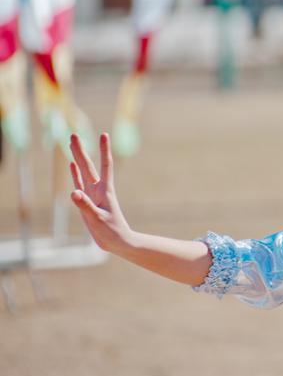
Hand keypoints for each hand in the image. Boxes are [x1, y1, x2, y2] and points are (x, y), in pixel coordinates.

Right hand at [69, 132, 134, 252]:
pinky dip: (75, 174)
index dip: (104, 150)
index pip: (105, 166)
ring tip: (72, 144)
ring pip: (83, 172)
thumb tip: (74, 192)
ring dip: (77, 158)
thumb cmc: (111, 232)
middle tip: (73, 134)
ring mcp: (92, 194)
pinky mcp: (87, 201)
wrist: (117, 242)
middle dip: (81, 150)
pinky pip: (79, 183)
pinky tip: (72, 165)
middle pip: (89, 165)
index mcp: (104, 191)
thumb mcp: (97, 219)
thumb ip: (86, 206)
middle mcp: (98, 189)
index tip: (104, 134)